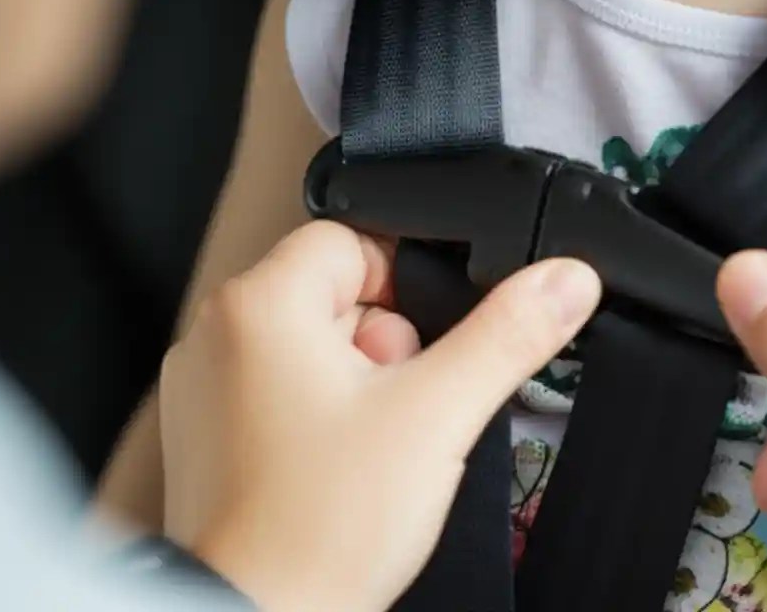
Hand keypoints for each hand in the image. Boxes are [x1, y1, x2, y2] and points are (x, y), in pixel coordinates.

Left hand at [158, 222, 600, 611]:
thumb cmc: (321, 528)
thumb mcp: (439, 415)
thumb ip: (509, 335)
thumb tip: (562, 281)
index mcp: (260, 304)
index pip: (352, 239)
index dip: (407, 285)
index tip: (428, 342)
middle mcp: (217, 334)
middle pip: (335, 294)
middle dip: (387, 343)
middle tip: (401, 406)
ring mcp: (203, 386)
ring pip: (311, 345)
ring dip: (357, 381)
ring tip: (370, 445)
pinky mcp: (207, 432)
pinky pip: (279, 391)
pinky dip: (320, 416)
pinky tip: (340, 466)